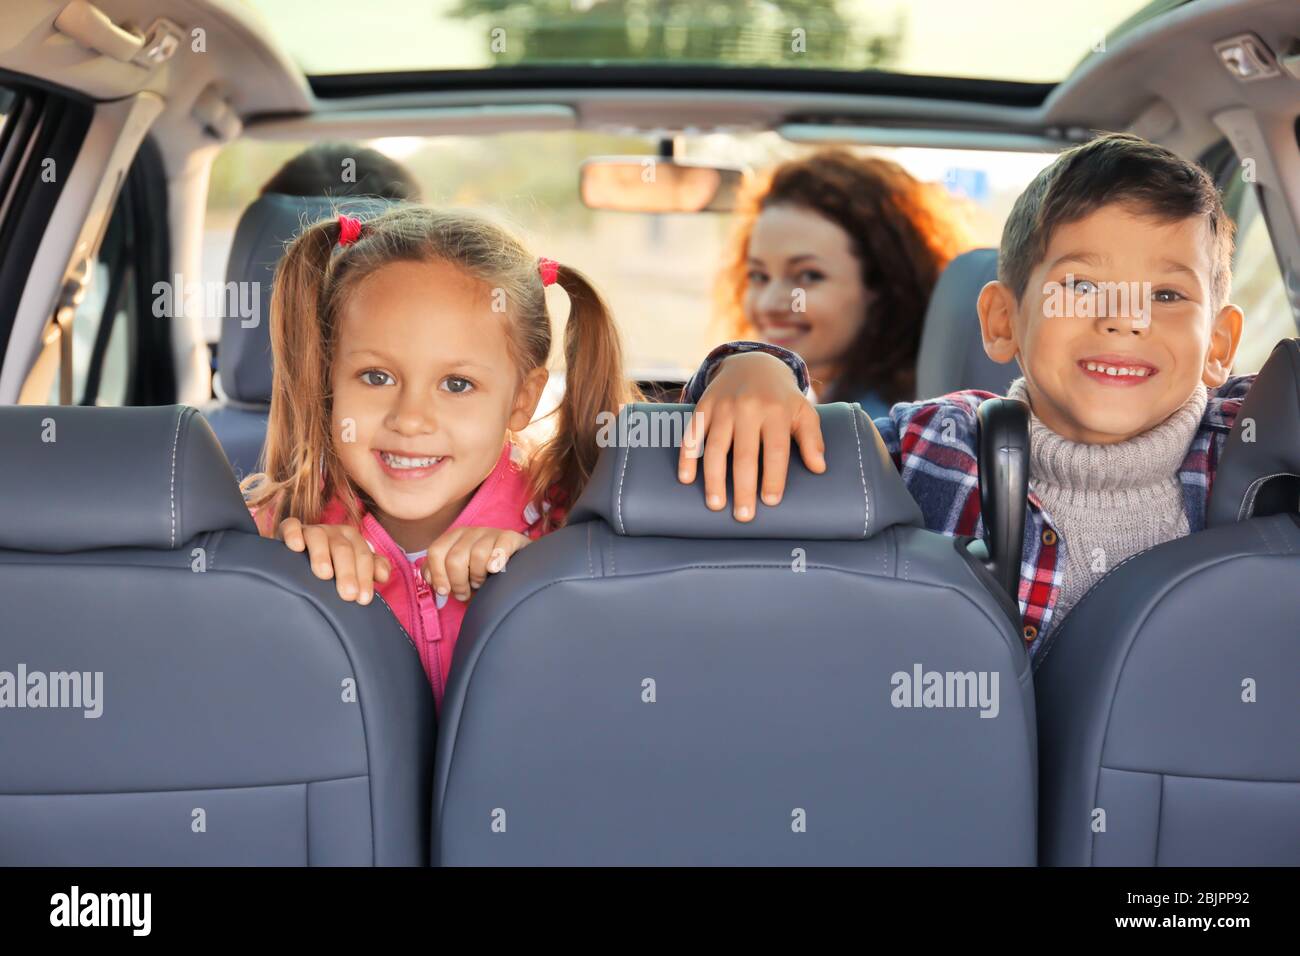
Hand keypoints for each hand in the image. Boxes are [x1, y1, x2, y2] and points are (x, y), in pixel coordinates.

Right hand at [277, 518, 390, 604]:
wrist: (300, 560)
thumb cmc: (332, 568)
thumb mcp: (353, 568)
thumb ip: (372, 569)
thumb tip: (384, 575)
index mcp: (352, 540)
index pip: (363, 556)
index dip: (365, 577)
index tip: (363, 599)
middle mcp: (334, 532)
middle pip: (343, 549)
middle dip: (347, 572)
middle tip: (348, 595)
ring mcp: (312, 530)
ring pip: (318, 537)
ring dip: (322, 555)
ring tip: (325, 575)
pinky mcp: (289, 529)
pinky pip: (291, 526)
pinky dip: (293, 534)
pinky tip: (296, 547)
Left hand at [423, 527, 531, 602]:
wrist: (512, 568)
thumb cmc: (479, 573)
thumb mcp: (456, 574)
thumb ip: (438, 575)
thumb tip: (430, 580)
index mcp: (453, 538)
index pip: (436, 552)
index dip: (438, 574)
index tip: (445, 592)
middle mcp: (470, 532)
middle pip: (455, 558)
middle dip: (458, 582)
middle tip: (465, 593)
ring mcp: (490, 532)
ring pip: (477, 555)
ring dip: (478, 576)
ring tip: (481, 583)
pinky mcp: (510, 537)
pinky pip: (501, 546)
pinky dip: (497, 560)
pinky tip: (494, 570)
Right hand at [677, 351, 825, 520]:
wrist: (751, 363)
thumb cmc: (781, 398)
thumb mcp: (803, 412)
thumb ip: (812, 439)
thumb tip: (819, 468)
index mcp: (776, 411)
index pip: (775, 450)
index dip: (774, 477)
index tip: (771, 502)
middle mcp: (748, 408)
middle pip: (744, 454)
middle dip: (743, 488)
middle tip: (743, 516)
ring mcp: (723, 407)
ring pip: (716, 448)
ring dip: (714, 479)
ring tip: (716, 505)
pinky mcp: (703, 406)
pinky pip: (692, 434)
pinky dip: (687, 456)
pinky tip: (686, 479)